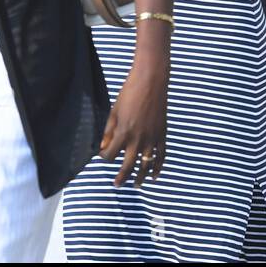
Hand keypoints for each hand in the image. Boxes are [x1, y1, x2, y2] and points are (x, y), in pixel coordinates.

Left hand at [98, 60, 167, 186]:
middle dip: (121, 177)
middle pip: (127, 165)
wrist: (151, 81)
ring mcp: (152, 138)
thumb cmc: (129, 93)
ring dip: (140, 177)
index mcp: (123, 132)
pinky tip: (154, 176)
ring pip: (146, 164)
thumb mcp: (114, 111)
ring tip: (135, 185)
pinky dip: (158, 167)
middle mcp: (138, 139)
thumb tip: (103, 146)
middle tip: (117, 185)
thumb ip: (108, 131)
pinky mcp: (162, 134)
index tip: (103, 155)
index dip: (104, 157)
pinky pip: (161, 155)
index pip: (110, 154)